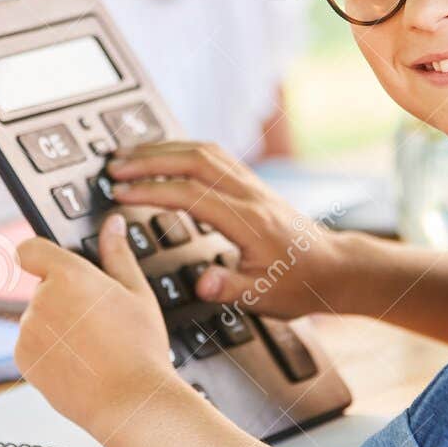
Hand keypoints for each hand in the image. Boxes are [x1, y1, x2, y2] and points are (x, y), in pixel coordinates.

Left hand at [14, 214, 182, 438]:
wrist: (129, 403)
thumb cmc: (139, 350)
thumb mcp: (138, 294)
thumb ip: (118, 254)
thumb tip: (112, 225)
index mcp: (69, 275)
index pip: (31, 249)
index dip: (41, 256)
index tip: (54, 266)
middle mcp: (41, 300)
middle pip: (43, 288)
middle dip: (65, 298)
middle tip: (98, 320)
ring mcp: (28, 332)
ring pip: (39, 318)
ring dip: (57, 326)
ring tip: (93, 347)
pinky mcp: (23, 359)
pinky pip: (33, 345)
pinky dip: (50, 351)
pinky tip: (80, 363)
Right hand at [107, 141, 347, 319]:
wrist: (334, 267)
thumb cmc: (300, 283)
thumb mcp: (264, 297)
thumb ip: (230, 289)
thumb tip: (202, 283)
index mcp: (248, 221)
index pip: (190, 194)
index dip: (151, 191)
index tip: (120, 194)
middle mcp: (249, 194)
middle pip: (193, 160)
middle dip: (148, 159)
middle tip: (113, 165)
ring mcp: (251, 184)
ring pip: (203, 150)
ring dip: (163, 148)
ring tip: (129, 154)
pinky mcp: (251, 184)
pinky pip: (213, 154)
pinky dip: (183, 148)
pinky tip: (164, 155)